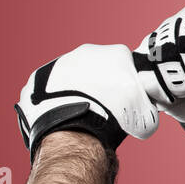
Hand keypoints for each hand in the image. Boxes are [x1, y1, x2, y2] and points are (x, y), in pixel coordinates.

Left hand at [15, 44, 158, 162]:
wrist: (75, 132)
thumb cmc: (113, 120)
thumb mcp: (146, 115)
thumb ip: (147, 103)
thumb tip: (147, 107)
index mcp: (116, 53)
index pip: (125, 64)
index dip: (125, 83)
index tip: (123, 99)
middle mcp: (86, 51)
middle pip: (95, 66)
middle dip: (98, 83)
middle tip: (101, 106)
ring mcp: (59, 63)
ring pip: (69, 76)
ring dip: (74, 90)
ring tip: (79, 114)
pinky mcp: (37, 79)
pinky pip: (47, 89)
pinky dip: (52, 100)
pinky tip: (60, 116)